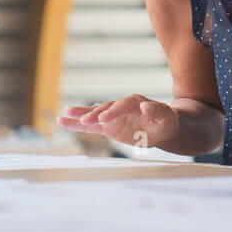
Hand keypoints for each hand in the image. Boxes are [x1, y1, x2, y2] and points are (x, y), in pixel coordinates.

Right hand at [57, 94, 178, 149]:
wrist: (162, 129)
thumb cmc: (166, 122)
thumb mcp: (167, 118)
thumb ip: (158, 111)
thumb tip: (146, 105)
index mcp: (136, 102)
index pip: (123, 104)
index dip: (113, 111)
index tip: (104, 119)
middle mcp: (121, 106)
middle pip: (106, 108)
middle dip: (95, 113)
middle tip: (84, 120)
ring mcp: (113, 116)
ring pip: (95, 114)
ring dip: (81, 115)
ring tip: (65, 115)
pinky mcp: (108, 126)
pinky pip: (91, 126)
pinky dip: (77, 124)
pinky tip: (63, 121)